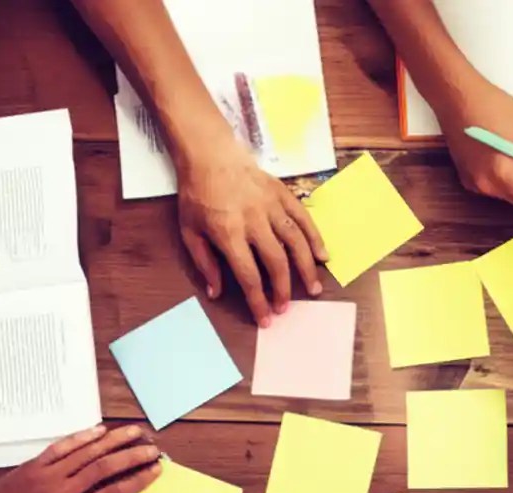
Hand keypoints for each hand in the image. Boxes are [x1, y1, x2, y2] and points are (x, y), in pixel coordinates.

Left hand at [0, 425, 159, 492]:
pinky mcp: (31, 468)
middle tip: (153, 449)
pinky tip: (99, 431)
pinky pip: (62, 448)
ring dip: (114, 440)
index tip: (156, 471)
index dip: (139, 479)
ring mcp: (45, 477)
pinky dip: (82, 437)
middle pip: (106, 467)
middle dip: (134, 455)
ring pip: (87, 452)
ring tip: (135, 432)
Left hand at [176, 136, 326, 327]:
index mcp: (228, 232)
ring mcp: (271, 206)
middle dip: (284, 290)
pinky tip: (323, 256)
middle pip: (276, 263)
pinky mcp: (282, 194)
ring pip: (296, 242)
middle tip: (286, 308)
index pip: (248, 275)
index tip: (265, 318)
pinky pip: (304, 219)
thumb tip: (216, 293)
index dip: (258, 301)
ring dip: (306, 269)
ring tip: (313, 289)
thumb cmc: (197, 193)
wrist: (208, 153)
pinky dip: (315, 238)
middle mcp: (253, 221)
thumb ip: (204, 262)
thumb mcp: (190, 230)